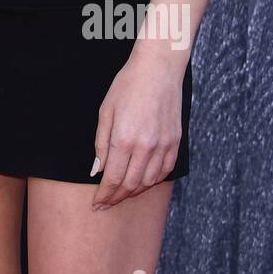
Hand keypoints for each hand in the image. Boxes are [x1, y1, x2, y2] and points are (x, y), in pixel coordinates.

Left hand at [91, 55, 184, 207]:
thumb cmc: (127, 86)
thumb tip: (97, 171)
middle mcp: (146, 146)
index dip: (104, 195)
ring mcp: (163, 146)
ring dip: (133, 192)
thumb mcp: (105, 111)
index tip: (97, 204)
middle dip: (116, 198)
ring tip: (121, 194)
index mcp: (124, 139)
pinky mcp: (175, 142)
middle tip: (106, 203)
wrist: (158, 70)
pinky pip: (165, 171)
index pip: (112, 179)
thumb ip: (100, 144)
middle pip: (130, 185)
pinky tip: (142, 181)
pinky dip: (152, 181)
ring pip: (148, 182)